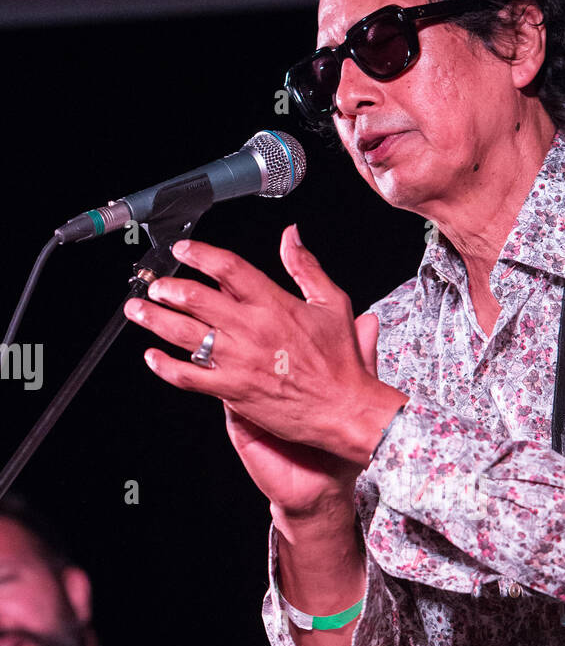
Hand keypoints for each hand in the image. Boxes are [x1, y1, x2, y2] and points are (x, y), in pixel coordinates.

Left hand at [123, 225, 405, 473]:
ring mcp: (239, 361)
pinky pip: (189, 376)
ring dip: (155, 320)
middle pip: (196, 298)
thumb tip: (291, 236)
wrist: (345, 409)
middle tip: (155, 285)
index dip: (200, 254)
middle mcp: (251, 329)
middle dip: (168, 288)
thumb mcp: (332, 303)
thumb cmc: (341, 362)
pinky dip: (166, 367)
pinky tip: (153, 358)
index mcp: (274, 304)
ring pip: (184, 335)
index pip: (228, 268)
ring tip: (138, 310)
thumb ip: (305, 267)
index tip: (183, 250)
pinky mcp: (233, 391)